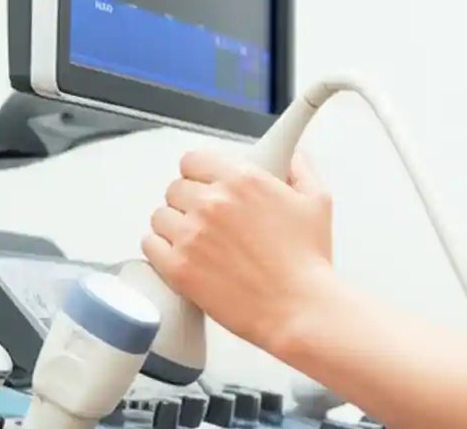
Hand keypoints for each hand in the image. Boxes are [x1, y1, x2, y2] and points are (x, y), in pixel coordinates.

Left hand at [142, 150, 335, 352]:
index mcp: (243, 180)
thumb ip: (301, 171)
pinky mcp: (178, 267)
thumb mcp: (317, 202)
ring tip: (195, 239)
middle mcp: (213, 203)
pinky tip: (182, 254)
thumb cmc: (308, 260)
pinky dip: (160, 248)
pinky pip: (149, 244)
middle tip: (207, 217)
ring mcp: (191, 235)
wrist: (298, 307)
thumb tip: (293, 158)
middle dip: (189, 200)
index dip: (199, 172)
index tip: (205, 183)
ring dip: (173, 224)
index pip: (194, 160)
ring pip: (160, 215)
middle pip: (175, 187)